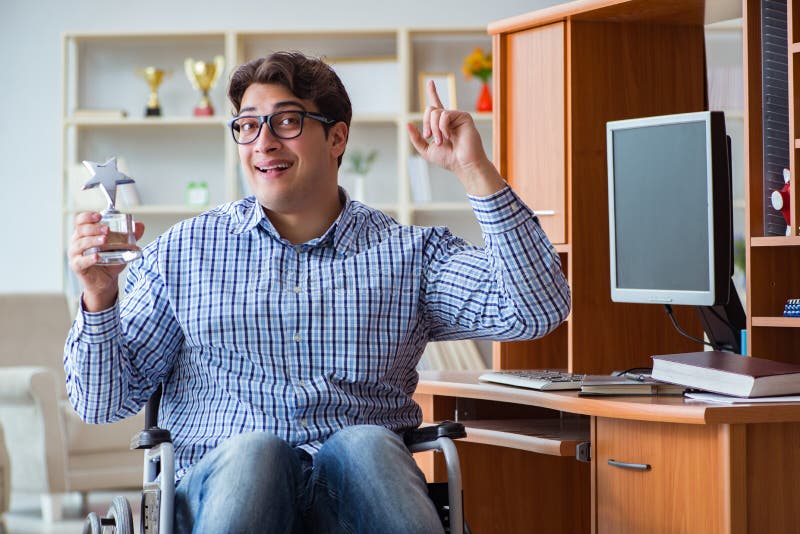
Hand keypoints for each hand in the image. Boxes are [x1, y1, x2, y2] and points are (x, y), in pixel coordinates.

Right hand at [68, 211, 144, 311]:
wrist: (106, 281)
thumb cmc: (109, 261)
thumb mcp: (121, 247)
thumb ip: (130, 236)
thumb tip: (140, 225)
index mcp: (84, 234)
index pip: (81, 220)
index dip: (88, 216)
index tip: (100, 216)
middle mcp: (77, 242)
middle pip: (81, 230)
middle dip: (94, 228)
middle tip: (107, 230)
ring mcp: (75, 255)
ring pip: (80, 244)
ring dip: (93, 241)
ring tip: (104, 240)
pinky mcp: (77, 267)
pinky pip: (81, 261)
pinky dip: (89, 258)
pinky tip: (96, 257)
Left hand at [407, 80, 504, 195]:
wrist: (463, 164)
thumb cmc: (448, 159)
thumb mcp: (426, 150)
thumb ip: (416, 138)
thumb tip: (407, 124)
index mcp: (441, 124)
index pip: (436, 105)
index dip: (433, 93)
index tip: (430, 82)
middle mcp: (449, 118)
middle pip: (430, 109)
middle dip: (427, 124)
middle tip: (431, 137)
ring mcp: (456, 116)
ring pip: (435, 112)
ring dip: (435, 129)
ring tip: (442, 140)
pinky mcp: (463, 116)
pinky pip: (444, 115)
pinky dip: (443, 127)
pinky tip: (449, 136)